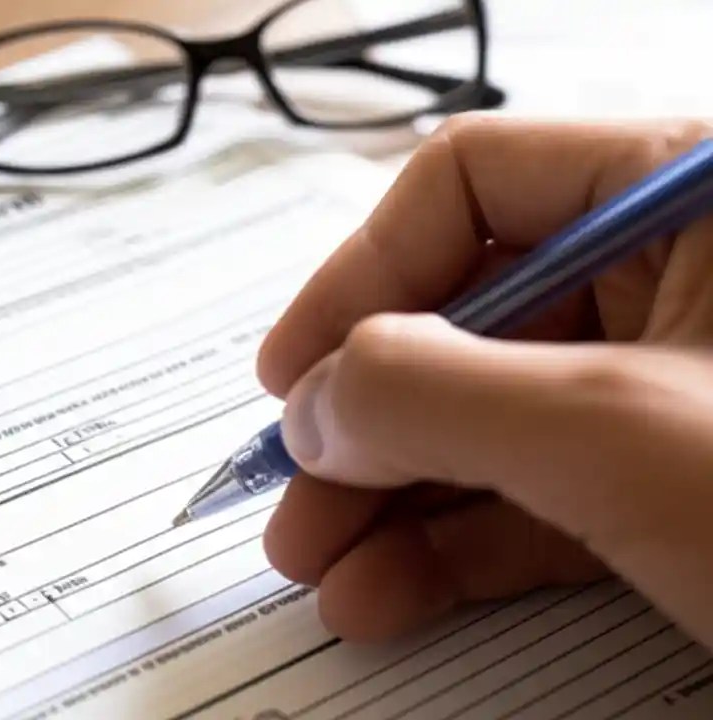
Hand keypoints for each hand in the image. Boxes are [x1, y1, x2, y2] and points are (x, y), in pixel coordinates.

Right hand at [256, 116, 712, 648]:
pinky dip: (457, 545)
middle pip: (465, 317)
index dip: (357, 277)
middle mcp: (683, 275)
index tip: (292, 376)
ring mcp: (680, 387)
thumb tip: (315, 399)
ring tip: (325, 565)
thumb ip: (436, 394)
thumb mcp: (623, 434)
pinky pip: (539, 494)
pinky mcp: (682, 484)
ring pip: (491, 419)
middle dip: (364, 420)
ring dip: (392, 497)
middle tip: (294, 496)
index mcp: (695, 192)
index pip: (472, 184)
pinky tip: (394, 590)